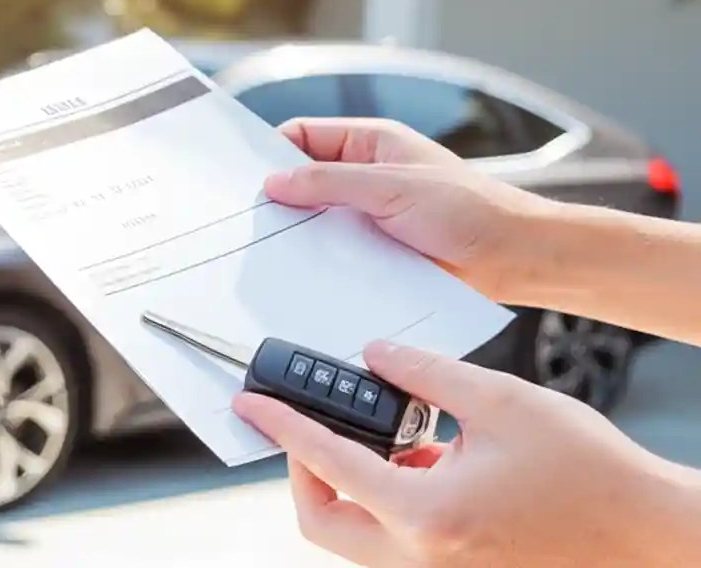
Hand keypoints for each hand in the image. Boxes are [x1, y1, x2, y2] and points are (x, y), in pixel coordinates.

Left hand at [233, 342, 700, 566]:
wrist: (648, 530)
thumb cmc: (590, 472)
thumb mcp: (500, 400)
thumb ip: (425, 373)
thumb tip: (375, 354)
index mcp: (426, 514)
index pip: (327, 463)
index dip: (282, 426)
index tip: (252, 405)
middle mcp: (422, 558)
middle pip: (322, 521)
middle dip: (304, 471)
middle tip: (315, 426)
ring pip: (354, 538)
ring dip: (348, 487)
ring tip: (383, 438)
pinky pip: (391, 545)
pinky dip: (385, 503)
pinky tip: (421, 462)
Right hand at [267, 118, 556, 302]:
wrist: (514, 259)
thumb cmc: (473, 210)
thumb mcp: (392, 187)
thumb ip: (330, 182)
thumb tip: (277, 182)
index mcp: (372, 142)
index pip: (302, 136)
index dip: (274, 153)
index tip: (249, 178)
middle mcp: (368, 175)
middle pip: (304, 179)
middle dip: (284, 197)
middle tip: (259, 215)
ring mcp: (370, 213)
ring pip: (317, 219)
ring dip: (304, 232)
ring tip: (283, 245)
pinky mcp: (375, 250)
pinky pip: (335, 251)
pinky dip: (322, 259)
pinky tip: (312, 269)